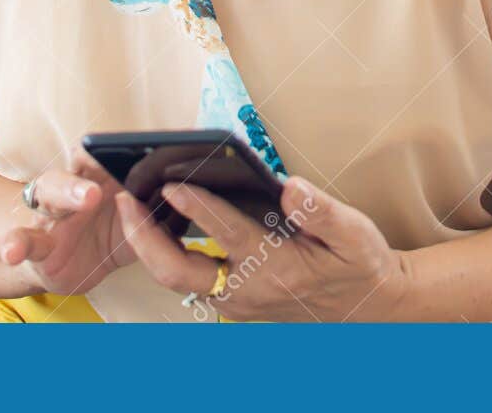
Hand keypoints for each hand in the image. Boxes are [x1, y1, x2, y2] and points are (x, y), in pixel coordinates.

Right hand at [0, 149, 153, 296]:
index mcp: (102, 176)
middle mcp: (75, 186)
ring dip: (69, 192)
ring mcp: (53, 212)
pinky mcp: (37, 243)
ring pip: (51, 191)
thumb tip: (199, 192)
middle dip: (103, 161)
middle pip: (81, 164)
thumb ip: (158, 206)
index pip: (108, 153)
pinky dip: (16, 243)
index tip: (145, 143)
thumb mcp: (138, 221)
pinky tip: (12, 251)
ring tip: (87, 197)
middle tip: (124, 169)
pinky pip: (24, 239)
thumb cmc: (110, 232)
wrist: (74, 264)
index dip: (124, 147)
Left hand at [127, 174, 407, 321]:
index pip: (226, 234)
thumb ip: (322, 212)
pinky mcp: (232, 299)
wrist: (366, 307)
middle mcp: (247, 289)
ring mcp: (235, 299)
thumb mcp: (355, 235)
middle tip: (124, 198)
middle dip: (144, 236)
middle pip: (177, 271)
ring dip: (148, 245)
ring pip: (175, 278)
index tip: (172, 184)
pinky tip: (157, 224)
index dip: (197, 208)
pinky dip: (164, 253)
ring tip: (131, 205)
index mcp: (275, 268)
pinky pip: (186, 279)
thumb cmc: (358, 265)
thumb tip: (290, 186)